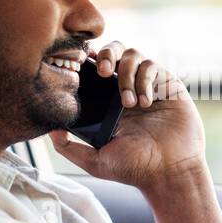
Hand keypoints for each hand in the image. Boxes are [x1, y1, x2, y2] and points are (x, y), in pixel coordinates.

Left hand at [50, 40, 205, 193]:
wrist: (171, 171)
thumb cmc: (135, 169)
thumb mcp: (94, 161)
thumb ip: (68, 147)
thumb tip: (50, 129)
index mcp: (108, 102)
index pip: (93, 69)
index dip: (86, 61)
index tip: (80, 65)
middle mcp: (127, 89)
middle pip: (112, 51)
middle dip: (105, 55)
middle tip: (103, 73)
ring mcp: (147, 84)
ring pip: (132, 54)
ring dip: (126, 74)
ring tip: (129, 103)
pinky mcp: (167, 84)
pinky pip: (152, 66)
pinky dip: (145, 80)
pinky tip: (145, 102)